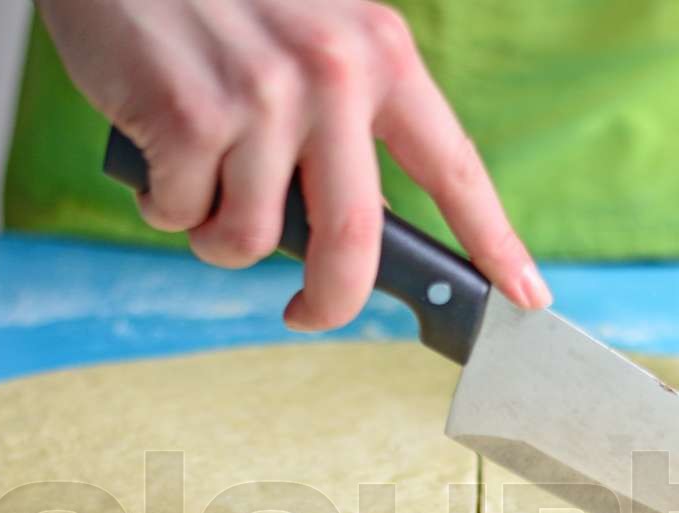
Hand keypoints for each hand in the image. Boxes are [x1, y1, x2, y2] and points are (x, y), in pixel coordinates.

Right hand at [37, 0, 550, 329]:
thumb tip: (354, 230)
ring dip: (215, 235)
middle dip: (330, 303)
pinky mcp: (190, 115)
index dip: (494, 241)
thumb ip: (344, 119)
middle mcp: (333, 73)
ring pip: (251, 240)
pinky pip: (183, 216)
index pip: (453, 166)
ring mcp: (262, 96)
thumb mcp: (309, 34)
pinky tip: (154, 148)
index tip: (524, 295)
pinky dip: (162, 203)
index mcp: (379, 51)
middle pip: (355, 244)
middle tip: (307, 312)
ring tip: (195, 174)